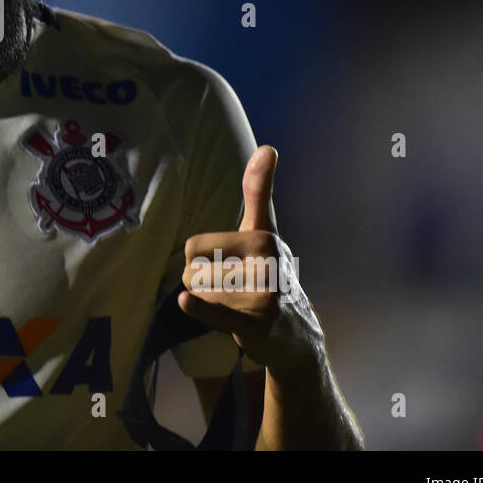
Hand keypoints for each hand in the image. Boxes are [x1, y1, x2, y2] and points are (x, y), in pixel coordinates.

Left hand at [177, 145, 323, 375]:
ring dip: (209, 304)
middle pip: (193, 271)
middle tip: (233, 292)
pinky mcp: (257, 323)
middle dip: (204, 285)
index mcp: (263, 237)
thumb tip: (267, 147)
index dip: (201, 261)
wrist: (296, 335)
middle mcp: (266, 262)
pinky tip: (185, 302)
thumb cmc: (273, 274)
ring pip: (199, 294)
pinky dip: (198, 308)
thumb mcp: (264, 231)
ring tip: (237, 306)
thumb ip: (259, 191)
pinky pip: (216, 311)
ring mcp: (264, 294)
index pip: (194, 246)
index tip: (228, 267)